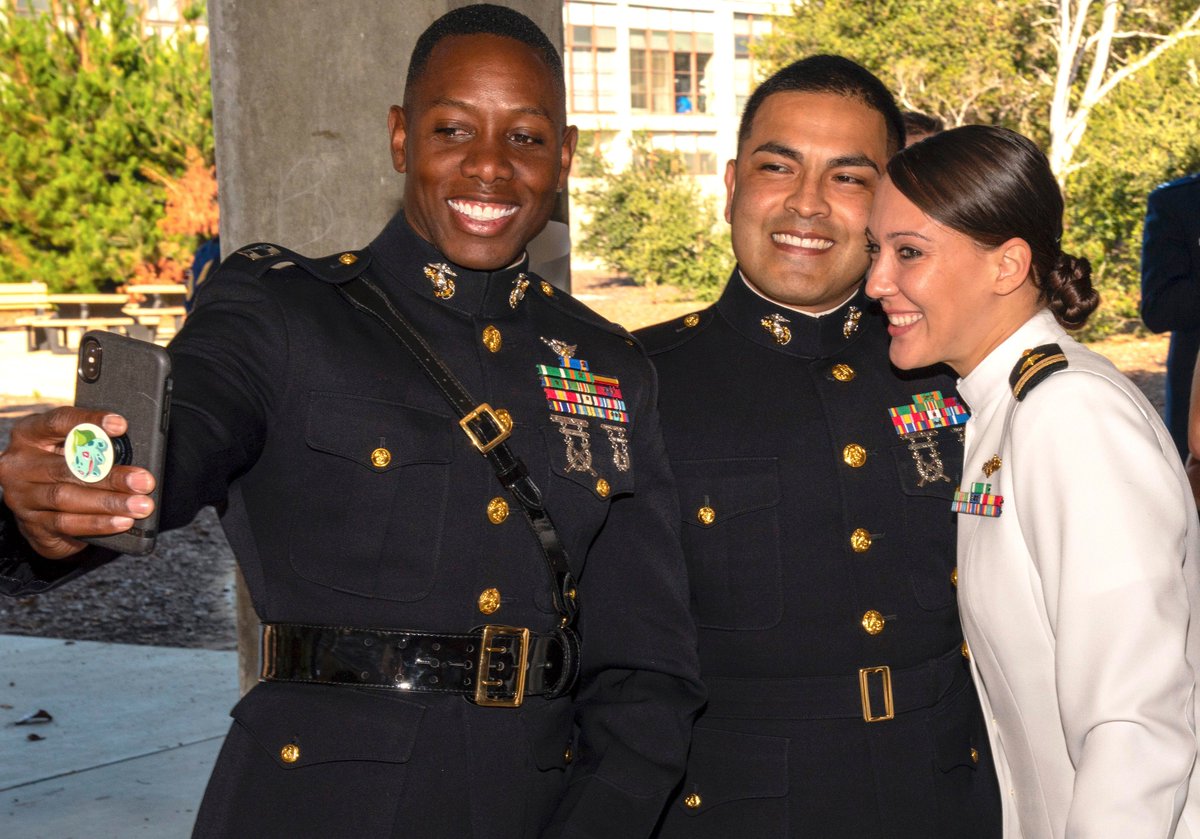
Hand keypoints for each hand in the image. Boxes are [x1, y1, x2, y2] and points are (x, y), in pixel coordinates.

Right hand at [0, 407, 155, 558]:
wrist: (38, 511)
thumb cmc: (64, 468)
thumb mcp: (70, 450)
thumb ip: (92, 445)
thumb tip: (136, 452)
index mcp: (30, 435)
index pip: (58, 422)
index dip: (89, 422)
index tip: (121, 426)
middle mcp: (20, 464)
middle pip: (68, 467)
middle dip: (112, 475)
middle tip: (144, 481)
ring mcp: (21, 496)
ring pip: (67, 497)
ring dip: (109, 502)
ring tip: (140, 505)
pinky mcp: (30, 524)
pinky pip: (66, 523)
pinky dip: (98, 523)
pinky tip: (122, 522)